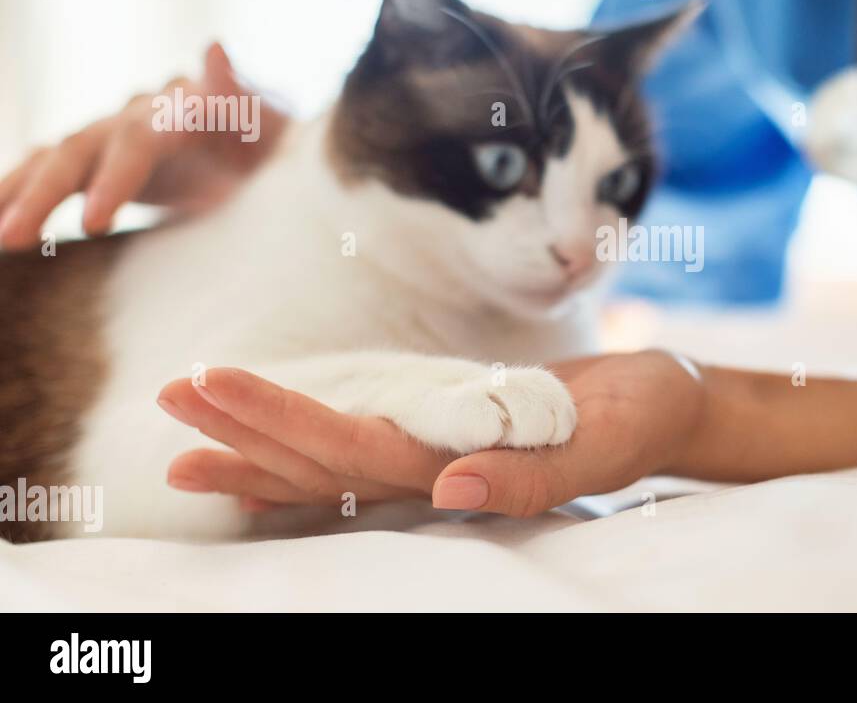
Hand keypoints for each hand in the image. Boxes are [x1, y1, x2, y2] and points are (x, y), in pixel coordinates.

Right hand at [0, 42, 288, 250]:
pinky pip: (52, 176)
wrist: (278, 156)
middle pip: (81, 149)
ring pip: (56, 161)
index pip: (136, 141)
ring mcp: (115, 137)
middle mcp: (138, 116)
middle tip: (14, 236)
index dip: (112, 178)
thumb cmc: (282, 143)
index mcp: (181, 107)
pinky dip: (18, 195)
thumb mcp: (276, 123)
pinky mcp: (103, 164)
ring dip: (19, 194)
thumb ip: (241, 92)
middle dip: (45, 193)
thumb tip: (213, 46)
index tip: (94, 222)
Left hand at [158, 350, 707, 515]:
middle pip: (321, 456)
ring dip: (259, 438)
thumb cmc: (642, 421)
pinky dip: (308, 441)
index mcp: (462, 470)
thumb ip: (531, 474)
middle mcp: (434, 470)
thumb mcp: (600, 445)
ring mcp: (436, 453)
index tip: (210, 390)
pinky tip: (265, 446)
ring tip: (188, 425)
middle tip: (168, 397)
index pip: (350, 450)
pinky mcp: (444, 428)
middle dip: (244, 427)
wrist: (664, 404)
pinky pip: (362, 439)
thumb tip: (453, 490)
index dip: (277, 424)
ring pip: (332, 453)